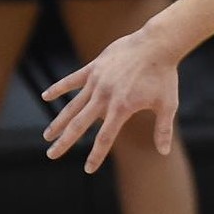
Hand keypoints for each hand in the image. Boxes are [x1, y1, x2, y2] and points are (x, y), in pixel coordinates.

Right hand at [41, 27, 181, 172]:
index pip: (105, 137)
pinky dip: (59, 88)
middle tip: (51, 155)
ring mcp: (97, 81)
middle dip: (65, 142)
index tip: (88, 169)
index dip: (96, 155)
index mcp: (122, 108)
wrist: (157, 44)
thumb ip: (163, 129)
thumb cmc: (164, 75)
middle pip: (80, 124)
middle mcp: (105, 97)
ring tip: (48, 135)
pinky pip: (72, 80)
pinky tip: (45, 96)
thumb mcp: (168, 104)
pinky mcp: (94, 68)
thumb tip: (164, 152)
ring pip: (73, 105)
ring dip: (59, 121)